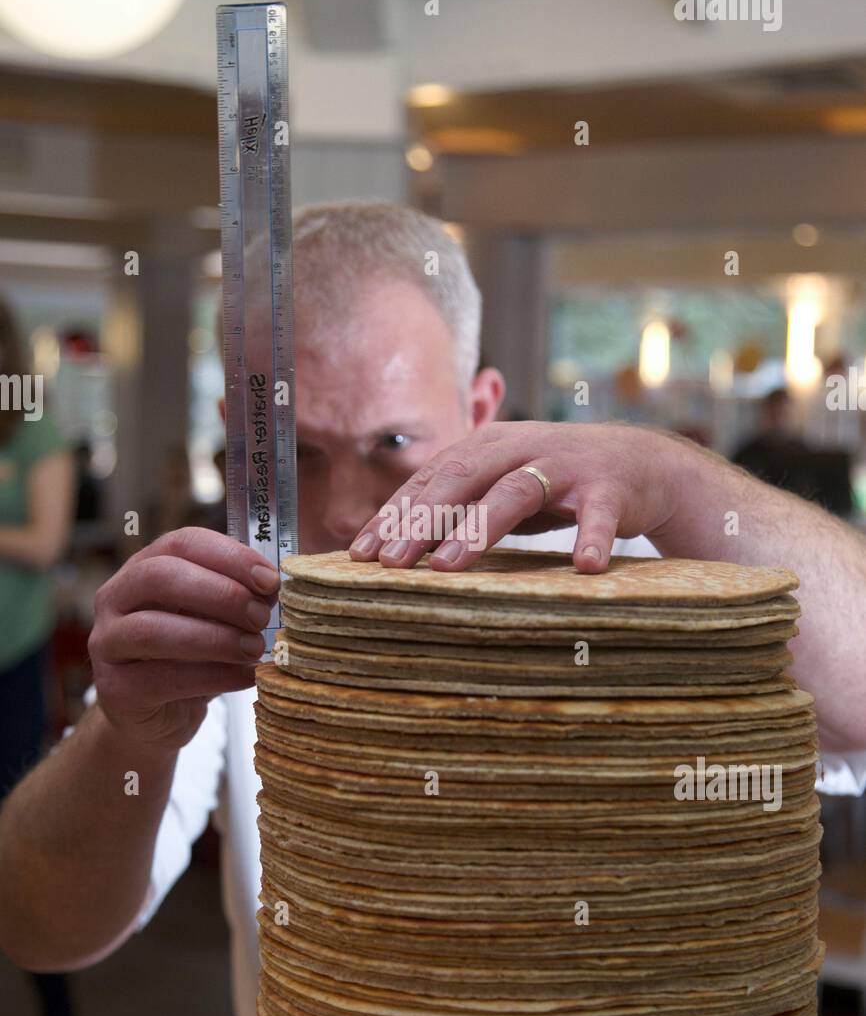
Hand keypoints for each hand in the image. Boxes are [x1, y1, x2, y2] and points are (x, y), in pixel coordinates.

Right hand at [88, 527, 280, 748]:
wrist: (156, 718)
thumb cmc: (190, 659)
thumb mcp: (214, 620)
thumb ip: (238, 599)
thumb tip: (272, 589)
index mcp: (143, 567)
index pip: (182, 543)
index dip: (230, 556)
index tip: (270, 580)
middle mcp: (115, 598)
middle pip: (160, 577)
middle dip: (220, 594)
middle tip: (261, 616)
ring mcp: (107, 643)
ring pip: (153, 630)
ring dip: (214, 638)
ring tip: (254, 649)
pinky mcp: (115, 688)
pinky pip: (162, 678)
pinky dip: (213, 677)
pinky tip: (245, 677)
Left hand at [349, 421, 680, 571]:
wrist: (643, 464)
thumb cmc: (557, 484)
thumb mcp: (501, 487)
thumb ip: (458, 508)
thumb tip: (394, 548)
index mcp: (485, 448)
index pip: (428, 480)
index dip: (393, 516)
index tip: (360, 555)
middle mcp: (519, 448)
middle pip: (460, 480)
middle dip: (421, 522)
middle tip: (391, 564)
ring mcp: (565, 465)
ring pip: (515, 492)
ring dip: (480, 528)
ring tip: (450, 567)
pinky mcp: (610, 487)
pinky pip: (598, 515)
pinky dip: (591, 538)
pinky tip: (583, 567)